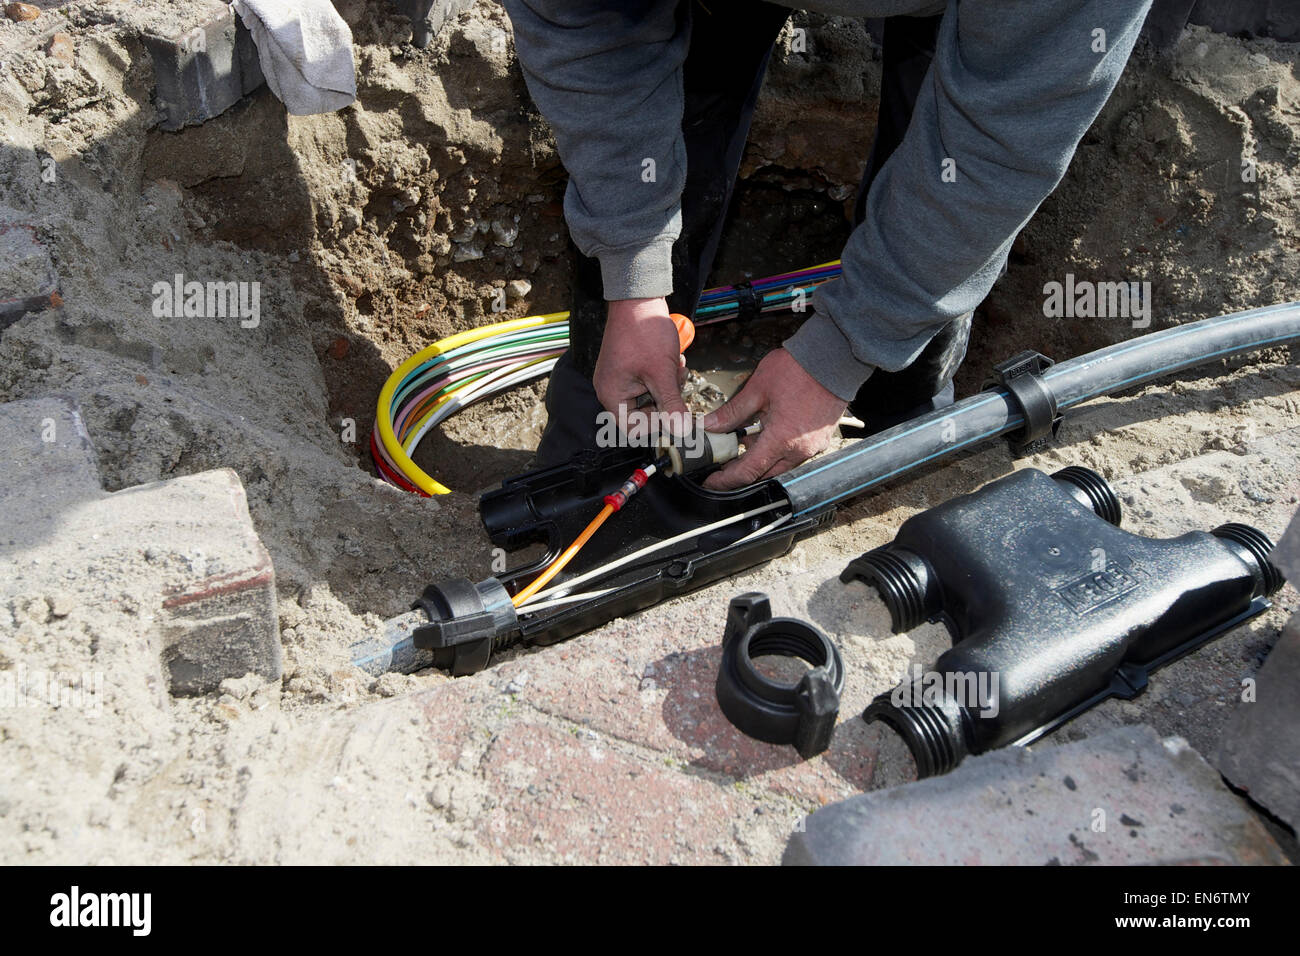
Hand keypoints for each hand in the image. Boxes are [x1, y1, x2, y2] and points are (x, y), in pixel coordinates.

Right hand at [593, 297, 689, 436]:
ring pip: (650, 397)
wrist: (638, 299)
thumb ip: (671, 404)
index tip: (672, 409)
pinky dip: (663, 375)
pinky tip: (671, 360)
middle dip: (665, 399)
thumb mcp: (662, 372)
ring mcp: (620, 378)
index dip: (655, 424)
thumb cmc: (643, 331)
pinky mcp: (630, 369)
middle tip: (676, 381)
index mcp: (612, 395)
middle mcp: (611, 389)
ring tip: (675, 366)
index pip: (633, 429)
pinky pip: (649, 383)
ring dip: (668, 386)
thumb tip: (682, 431)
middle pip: (643, 413)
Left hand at [700, 347, 845, 489]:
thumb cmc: (799, 369)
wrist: (833, 358)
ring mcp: (812, 446)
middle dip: (741, 469)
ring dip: (759, 458)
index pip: (748, 473)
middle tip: (723, 460)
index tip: (712, 481)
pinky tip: (764, 432)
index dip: (726, 480)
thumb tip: (710, 426)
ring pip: (779, 465)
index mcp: (781, 440)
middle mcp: (799, 450)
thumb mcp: (757, 389)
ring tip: (741, 441)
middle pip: (764, 473)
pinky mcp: (820, 440)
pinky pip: (793, 454)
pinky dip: (775, 450)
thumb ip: (732, 413)